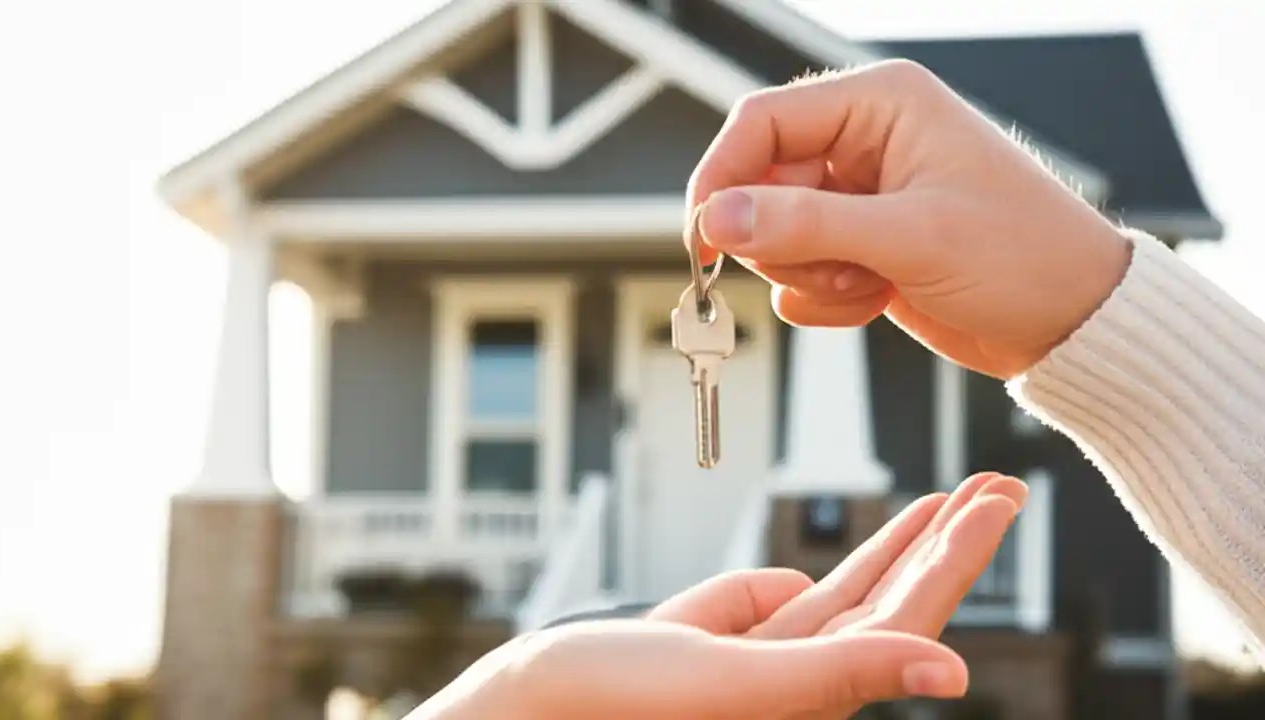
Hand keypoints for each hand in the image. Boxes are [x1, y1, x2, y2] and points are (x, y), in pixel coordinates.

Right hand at [410, 474, 1025, 719]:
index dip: (959, 557)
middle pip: (885, 605)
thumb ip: (837, 673)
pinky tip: (819, 565)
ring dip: (885, 550)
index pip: (906, 618)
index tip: (1001, 500)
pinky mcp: (699, 652)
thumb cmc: (600, 711)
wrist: (512, 715)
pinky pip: (760, 607)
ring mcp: (742, 669)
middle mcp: (785, 688)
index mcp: (804, 700)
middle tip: (994, 489)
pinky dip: (791, 580)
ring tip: (934, 508)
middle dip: (941, 543)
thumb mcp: (728, 684)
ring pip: (833, 600)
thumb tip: (952, 674)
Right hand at [687, 60, 1131, 378]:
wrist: (1072, 324)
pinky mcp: (858, 248)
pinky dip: (826, 299)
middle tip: (833, 266)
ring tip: (873, 280)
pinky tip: (878, 298)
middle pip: (758, 185)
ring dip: (812, 275)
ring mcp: (859, 200)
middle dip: (785, 241)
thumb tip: (718, 218)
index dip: (722, 177)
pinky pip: (798, 275)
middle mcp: (864, 144)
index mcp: (881, 105)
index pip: (761, 122)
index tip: (705, 234)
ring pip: (773, 237)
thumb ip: (806, 225)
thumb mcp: (911, 237)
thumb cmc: (1027, 257)